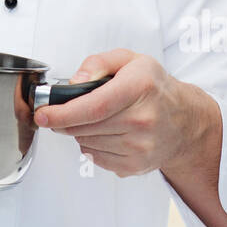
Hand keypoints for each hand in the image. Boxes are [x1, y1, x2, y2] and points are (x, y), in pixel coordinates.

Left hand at [33, 48, 211, 178]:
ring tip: (95, 119)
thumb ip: (97, 63)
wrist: (184, 120)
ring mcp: (142, 147)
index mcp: (140, 87)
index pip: (95, 106)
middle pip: (86, 127)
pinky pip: (97, 158)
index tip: (43, 114)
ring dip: (80, 132)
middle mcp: (144, 120)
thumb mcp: (129, 60)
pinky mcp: (136, 166)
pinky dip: (92, 146)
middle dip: (66, 121)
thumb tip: (73, 83)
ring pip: (87, 143)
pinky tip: (105, 133)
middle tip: (63, 113)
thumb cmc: (152, 86)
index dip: (63, 113)